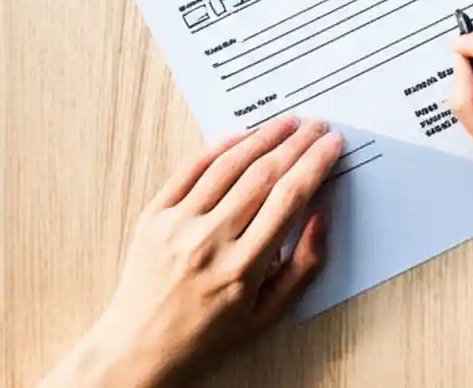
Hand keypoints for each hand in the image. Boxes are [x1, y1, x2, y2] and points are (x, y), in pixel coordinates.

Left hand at [39, 116, 342, 387]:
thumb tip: (322, 212)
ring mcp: (177, 225)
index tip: (332, 146)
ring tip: (287, 123)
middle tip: (317, 126)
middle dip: (297, 144)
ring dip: (263, 137)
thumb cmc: (209, 334)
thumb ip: (305, 263)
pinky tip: (242, 135)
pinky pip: (190, 169)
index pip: (289, 198)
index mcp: (242, 268)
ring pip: (228, 165)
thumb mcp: (270, 313)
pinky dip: (218, 147)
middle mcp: (209, 241)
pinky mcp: (153, 216)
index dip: (315, 164)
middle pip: (263, 174)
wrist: (140, 348)